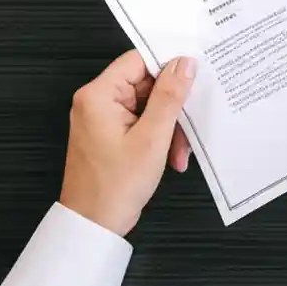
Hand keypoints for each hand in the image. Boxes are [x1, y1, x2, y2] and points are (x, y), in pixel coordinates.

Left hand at [59, 51, 195, 235]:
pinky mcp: (109, 134)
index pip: (138, 61)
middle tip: (187, 129)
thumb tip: (184, 64)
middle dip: (171, 109)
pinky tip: (170, 157)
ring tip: (177, 152)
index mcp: (99, 95)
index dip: (168, 68)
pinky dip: (158, 138)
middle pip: (146, 86)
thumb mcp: (152, 138)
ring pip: (148, 107)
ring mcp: (102, 118)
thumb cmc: (114, 186)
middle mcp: (96, 102)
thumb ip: (169, 97)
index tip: (191, 80)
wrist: (94, 224)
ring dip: (168, 128)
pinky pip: (141, 123)